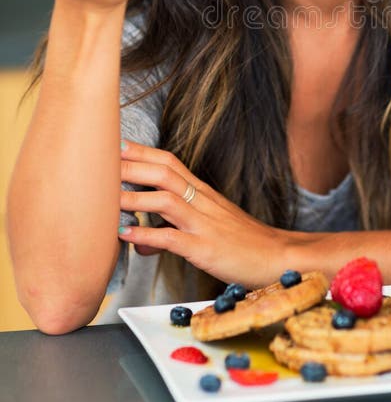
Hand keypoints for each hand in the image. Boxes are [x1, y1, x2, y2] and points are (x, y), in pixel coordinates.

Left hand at [118, 140, 292, 287]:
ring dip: (133, 197)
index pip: (170, 163)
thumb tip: (137, 237)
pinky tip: (126, 235)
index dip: (142, 152)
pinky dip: (147, 236)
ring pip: (166, 200)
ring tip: (104, 198)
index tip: (115, 144)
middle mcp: (203, 202)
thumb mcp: (208, 229)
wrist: (280, 257)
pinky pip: (173, 239)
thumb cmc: (244, 243)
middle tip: (99, 161)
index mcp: (204, 194)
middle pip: (164, 173)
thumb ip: (171, 229)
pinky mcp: (207, 249)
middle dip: (131, 166)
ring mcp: (205, 224)